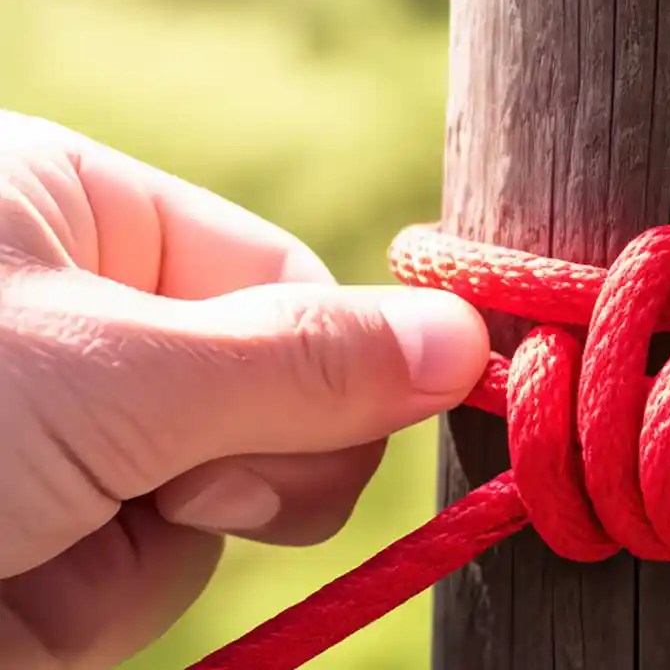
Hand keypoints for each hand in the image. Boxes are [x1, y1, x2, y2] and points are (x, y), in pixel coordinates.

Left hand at [0, 111, 489, 668]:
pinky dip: (81, 609)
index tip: (387, 425)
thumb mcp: (110, 372)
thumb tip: (468, 336)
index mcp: (78, 217)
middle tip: (183, 494)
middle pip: (261, 405)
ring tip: (20, 547)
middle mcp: (71, 323)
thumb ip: (303, 358)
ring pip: (198, 514)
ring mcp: (50, 441)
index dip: (342, 358)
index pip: (285, 280)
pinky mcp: (25, 545)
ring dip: (136, 555)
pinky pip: (127, 583)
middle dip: (233, 472)